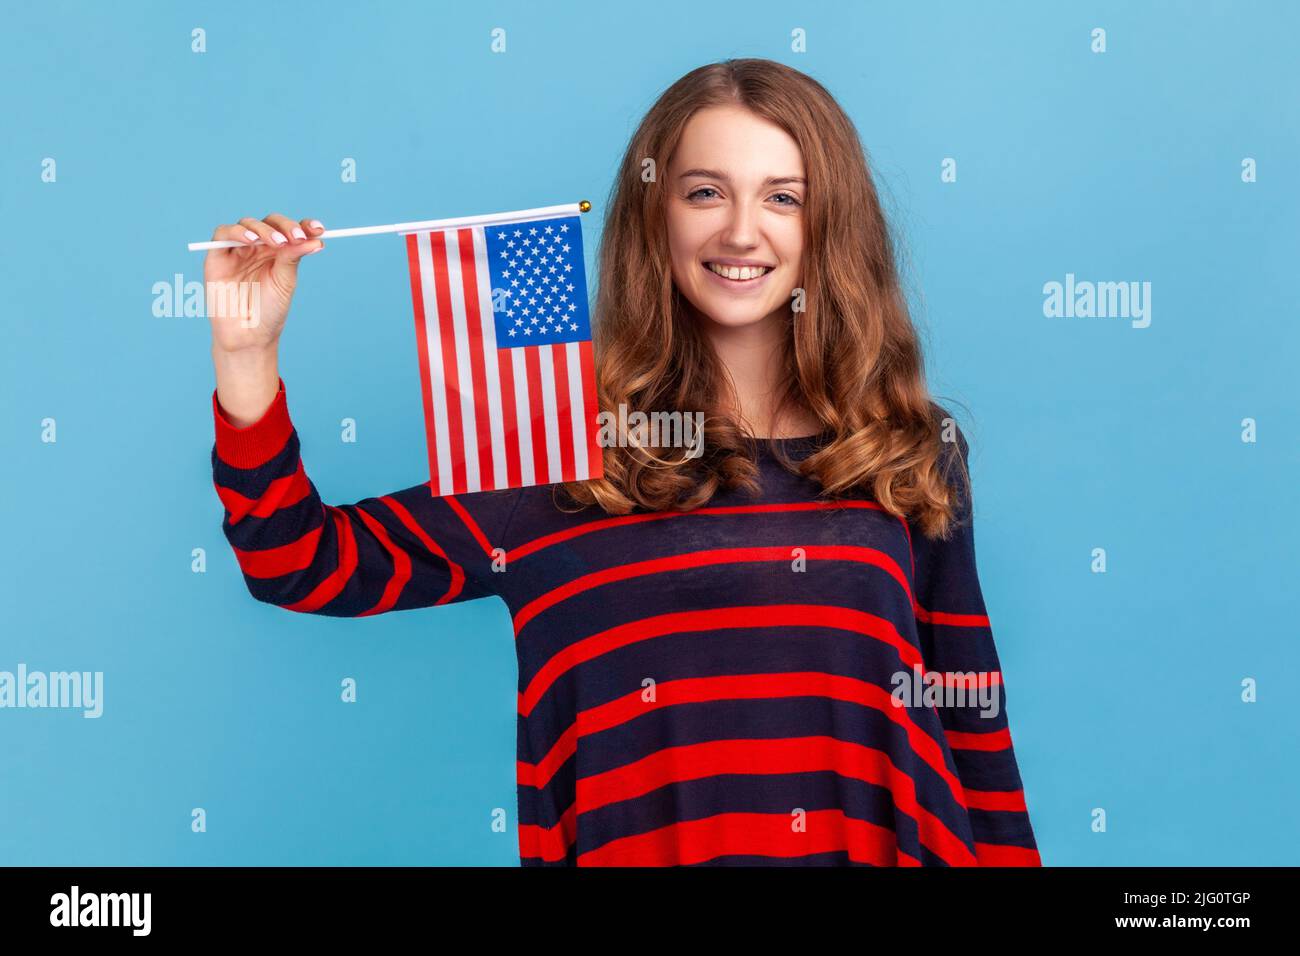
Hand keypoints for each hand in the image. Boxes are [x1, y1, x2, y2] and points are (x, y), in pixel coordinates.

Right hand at [204, 213, 324, 353]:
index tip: (319, 229)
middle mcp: (258, 247)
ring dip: (265, 230)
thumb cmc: (268, 311)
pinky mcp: (217, 255)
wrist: (248, 334)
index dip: (304, 225)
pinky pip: (223, 233)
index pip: (290, 230)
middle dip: (286, 226)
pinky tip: (252, 241)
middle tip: (298, 237)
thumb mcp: (285, 281)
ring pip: (248, 224)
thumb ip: (293, 257)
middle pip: (270, 223)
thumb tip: (315, 239)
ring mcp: (237, 250)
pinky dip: (237, 232)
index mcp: (277, 252)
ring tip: (279, 243)